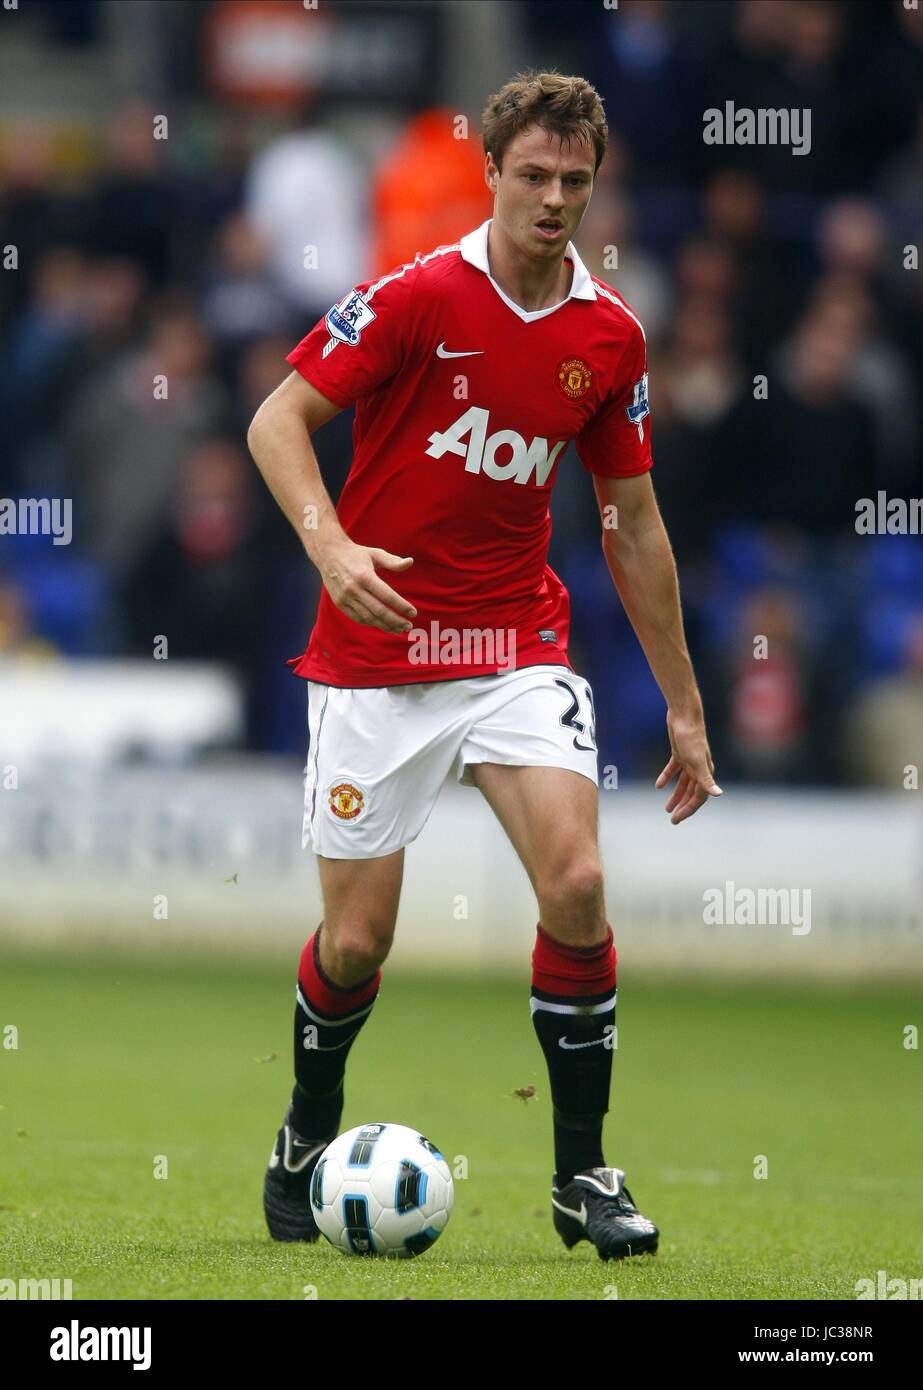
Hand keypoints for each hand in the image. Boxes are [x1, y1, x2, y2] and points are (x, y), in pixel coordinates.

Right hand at [319, 541, 415, 634]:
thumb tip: (411, 562)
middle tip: (408, 626)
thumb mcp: (375, 554)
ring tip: (398, 629)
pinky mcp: (339, 603)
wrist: (328, 554)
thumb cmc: (356, 554)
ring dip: (385, 625)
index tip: (413, 613)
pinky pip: (357, 618)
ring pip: (368, 618)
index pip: (387, 595)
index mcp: (364, 576)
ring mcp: (345, 598)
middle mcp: (353, 589)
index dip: (401, 606)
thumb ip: (393, 561)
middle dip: (395, 620)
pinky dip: (371, 623)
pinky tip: (383, 625)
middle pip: (378, 610)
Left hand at [655, 708, 722, 824]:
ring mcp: (689, 760)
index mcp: (705, 772)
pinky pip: (673, 769)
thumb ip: (706, 779)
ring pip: (683, 783)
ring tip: (667, 808)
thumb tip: (719, 794)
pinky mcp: (679, 752)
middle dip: (683, 806)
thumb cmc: (691, 737)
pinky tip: (658, 786)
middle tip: (672, 819)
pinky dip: (666, 778)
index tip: (677, 819)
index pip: (699, 797)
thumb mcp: (696, 761)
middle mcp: (699, 767)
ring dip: (676, 795)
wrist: (684, 715)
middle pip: (692, 792)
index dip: (689, 809)